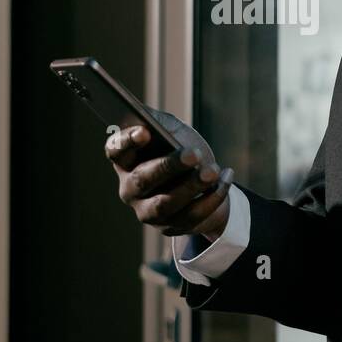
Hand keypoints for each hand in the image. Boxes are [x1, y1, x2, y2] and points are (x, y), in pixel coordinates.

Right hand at [105, 109, 232, 239]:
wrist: (203, 179)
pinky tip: (225, 179)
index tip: (145, 131)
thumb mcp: (171, 129)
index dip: (126, 141)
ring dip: (192, 187)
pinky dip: (212, 198)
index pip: (115, 150)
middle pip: (142, 179)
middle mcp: (130, 189)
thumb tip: (144, 114)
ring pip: (165, 204)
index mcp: (125, 160)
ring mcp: (147, 212)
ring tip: (213, 171)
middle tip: (193, 154)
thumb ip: (158, 120)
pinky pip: (191, 216)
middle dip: (168, 166)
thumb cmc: (181, 148)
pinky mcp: (170, 227)